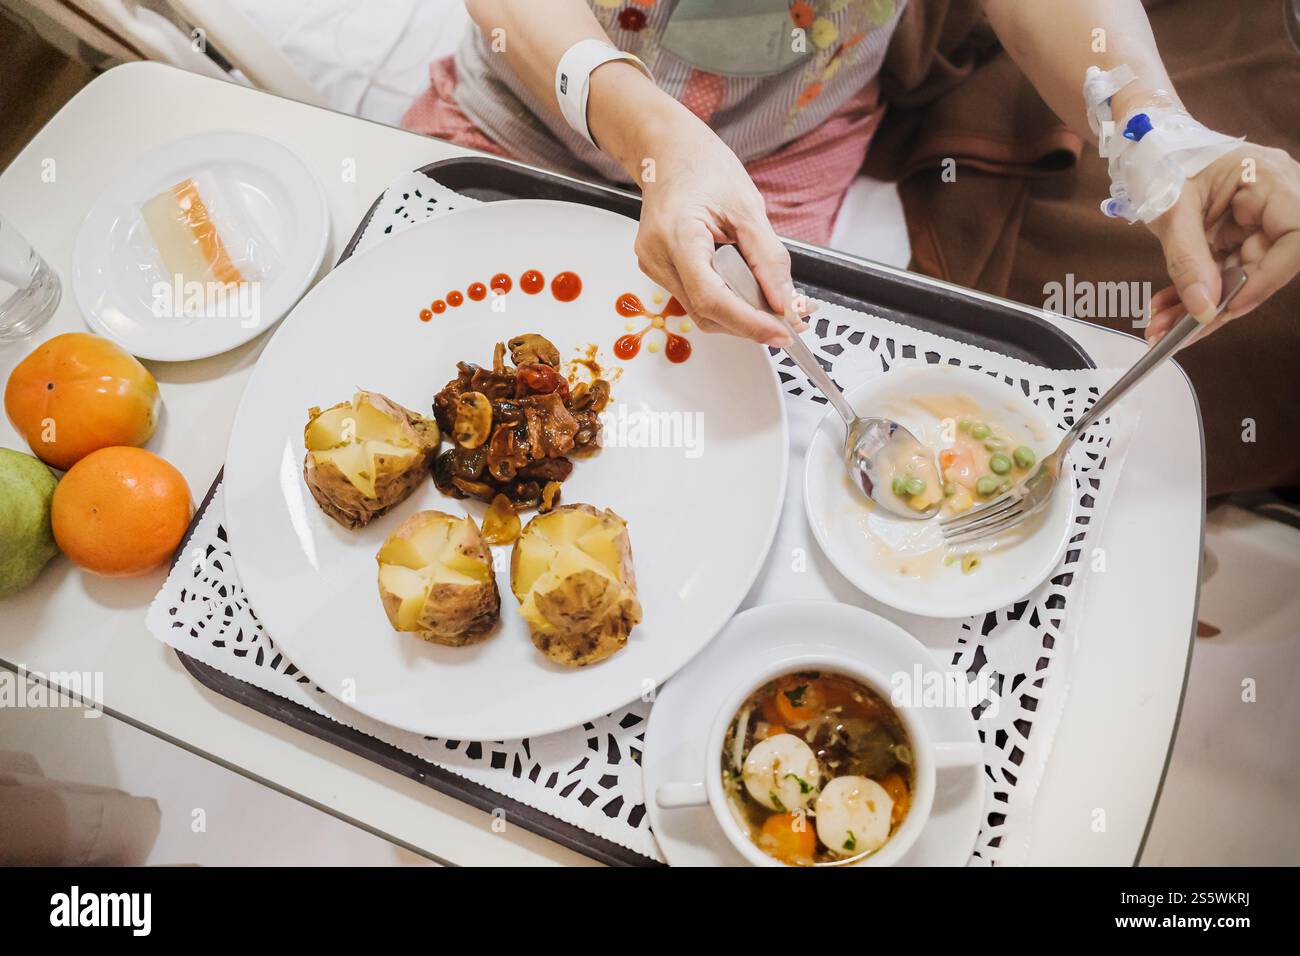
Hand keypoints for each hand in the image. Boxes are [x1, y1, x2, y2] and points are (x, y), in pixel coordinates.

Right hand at [600, 91, 795, 345]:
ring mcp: (653, 266)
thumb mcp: (749, 207)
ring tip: (776, 304)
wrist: (667, 151)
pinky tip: (749, 292)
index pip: (713, 299)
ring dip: (741, 315)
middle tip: (792, 319)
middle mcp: (657, 258)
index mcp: (677, 236)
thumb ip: (768, 259)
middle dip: (751, 322)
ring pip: (702, 311)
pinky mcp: (659, 270)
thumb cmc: (703, 167)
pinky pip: (696, 298)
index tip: (783, 332)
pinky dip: (727, 301)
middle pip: (707, 312)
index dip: (750, 323)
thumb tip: (784, 302)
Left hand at [1144, 144, 1299, 342]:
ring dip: (1199, 305)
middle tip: (1178, 332)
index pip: (1297, 237)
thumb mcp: (1170, 209)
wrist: (1146, 146)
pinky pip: (1221, 272)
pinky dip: (1192, 293)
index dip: (1269, 278)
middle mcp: (1272, 200)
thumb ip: (1187, 259)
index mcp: (1269, 179)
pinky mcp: (1235, 235)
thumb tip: (1204, 309)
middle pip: (1265, 266)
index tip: (1227, 306)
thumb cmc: (1161, 159)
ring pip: (1239, 277)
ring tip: (1160, 326)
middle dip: (1220, 304)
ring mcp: (1254, 220)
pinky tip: (1164, 309)